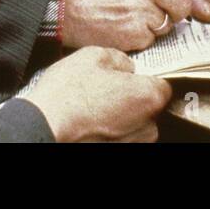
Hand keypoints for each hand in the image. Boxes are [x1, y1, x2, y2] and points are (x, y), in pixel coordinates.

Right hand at [27, 47, 171, 141]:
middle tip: (106, 88)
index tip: (132, 75)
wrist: (45, 125)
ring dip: (120, 116)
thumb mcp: (93, 56)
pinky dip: (109, 130)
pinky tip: (90, 120)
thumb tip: (126, 66)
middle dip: (132, 97)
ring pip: (134, 125)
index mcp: (148, 96)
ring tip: (93, 106)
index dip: (146, 77)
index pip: (163, 84)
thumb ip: (120, 59)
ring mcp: (133, 144)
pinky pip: (120, 137)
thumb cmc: (67, 95)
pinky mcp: (118, 152)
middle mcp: (147, 126)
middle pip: (149, 107)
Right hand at [64, 0, 209, 50]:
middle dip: (171, 9)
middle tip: (149, 5)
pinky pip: (153, 39)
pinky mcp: (134, 32)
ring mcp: (140, 8)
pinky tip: (123, 26)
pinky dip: (141, 37)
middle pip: (184, 4)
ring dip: (155, 24)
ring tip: (130, 14)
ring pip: (170, 24)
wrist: (62, 4)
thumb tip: (206, 7)